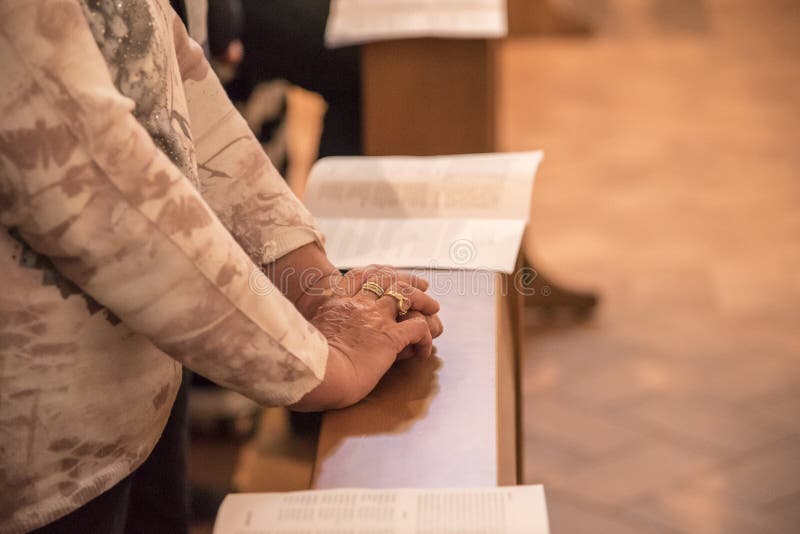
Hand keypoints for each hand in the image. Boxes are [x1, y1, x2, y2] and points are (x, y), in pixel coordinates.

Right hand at [290, 283, 433, 410]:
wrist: (315, 375)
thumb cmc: (307, 365)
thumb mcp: (310, 337)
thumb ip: (323, 330)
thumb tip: (325, 340)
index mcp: (336, 303)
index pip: (361, 275)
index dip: (379, 271)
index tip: (390, 271)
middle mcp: (358, 305)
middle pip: (388, 279)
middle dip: (407, 278)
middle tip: (422, 282)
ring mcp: (375, 319)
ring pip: (407, 296)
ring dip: (424, 300)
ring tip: (433, 308)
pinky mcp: (390, 337)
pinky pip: (418, 328)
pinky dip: (426, 336)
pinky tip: (425, 349)